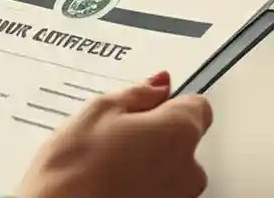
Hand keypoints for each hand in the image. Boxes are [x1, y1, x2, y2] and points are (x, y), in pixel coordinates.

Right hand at [18, 71, 212, 197]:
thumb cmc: (76, 168)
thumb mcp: (99, 111)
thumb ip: (138, 94)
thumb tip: (159, 85)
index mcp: (179, 132)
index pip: (197, 106)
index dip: (168, 103)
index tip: (145, 105)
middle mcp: (190, 169)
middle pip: (182, 140)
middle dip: (154, 134)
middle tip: (113, 136)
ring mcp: (179, 197)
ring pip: (168, 169)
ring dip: (145, 163)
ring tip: (106, 164)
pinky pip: (157, 191)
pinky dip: (139, 186)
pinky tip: (110, 183)